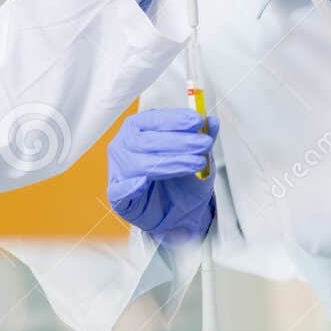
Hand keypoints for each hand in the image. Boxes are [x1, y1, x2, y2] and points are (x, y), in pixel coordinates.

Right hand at [107, 108, 217, 241]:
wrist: (176, 211)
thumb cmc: (180, 178)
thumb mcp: (197, 155)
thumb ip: (202, 137)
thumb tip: (212, 121)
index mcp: (139, 128)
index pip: (154, 119)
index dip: (176, 119)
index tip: (197, 121)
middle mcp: (125, 146)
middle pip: (148, 141)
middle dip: (180, 141)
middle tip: (204, 143)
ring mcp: (119, 170)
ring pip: (140, 164)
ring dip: (171, 163)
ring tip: (196, 164)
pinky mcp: (118, 196)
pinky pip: (119, 191)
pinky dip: (129, 187)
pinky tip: (142, 183)